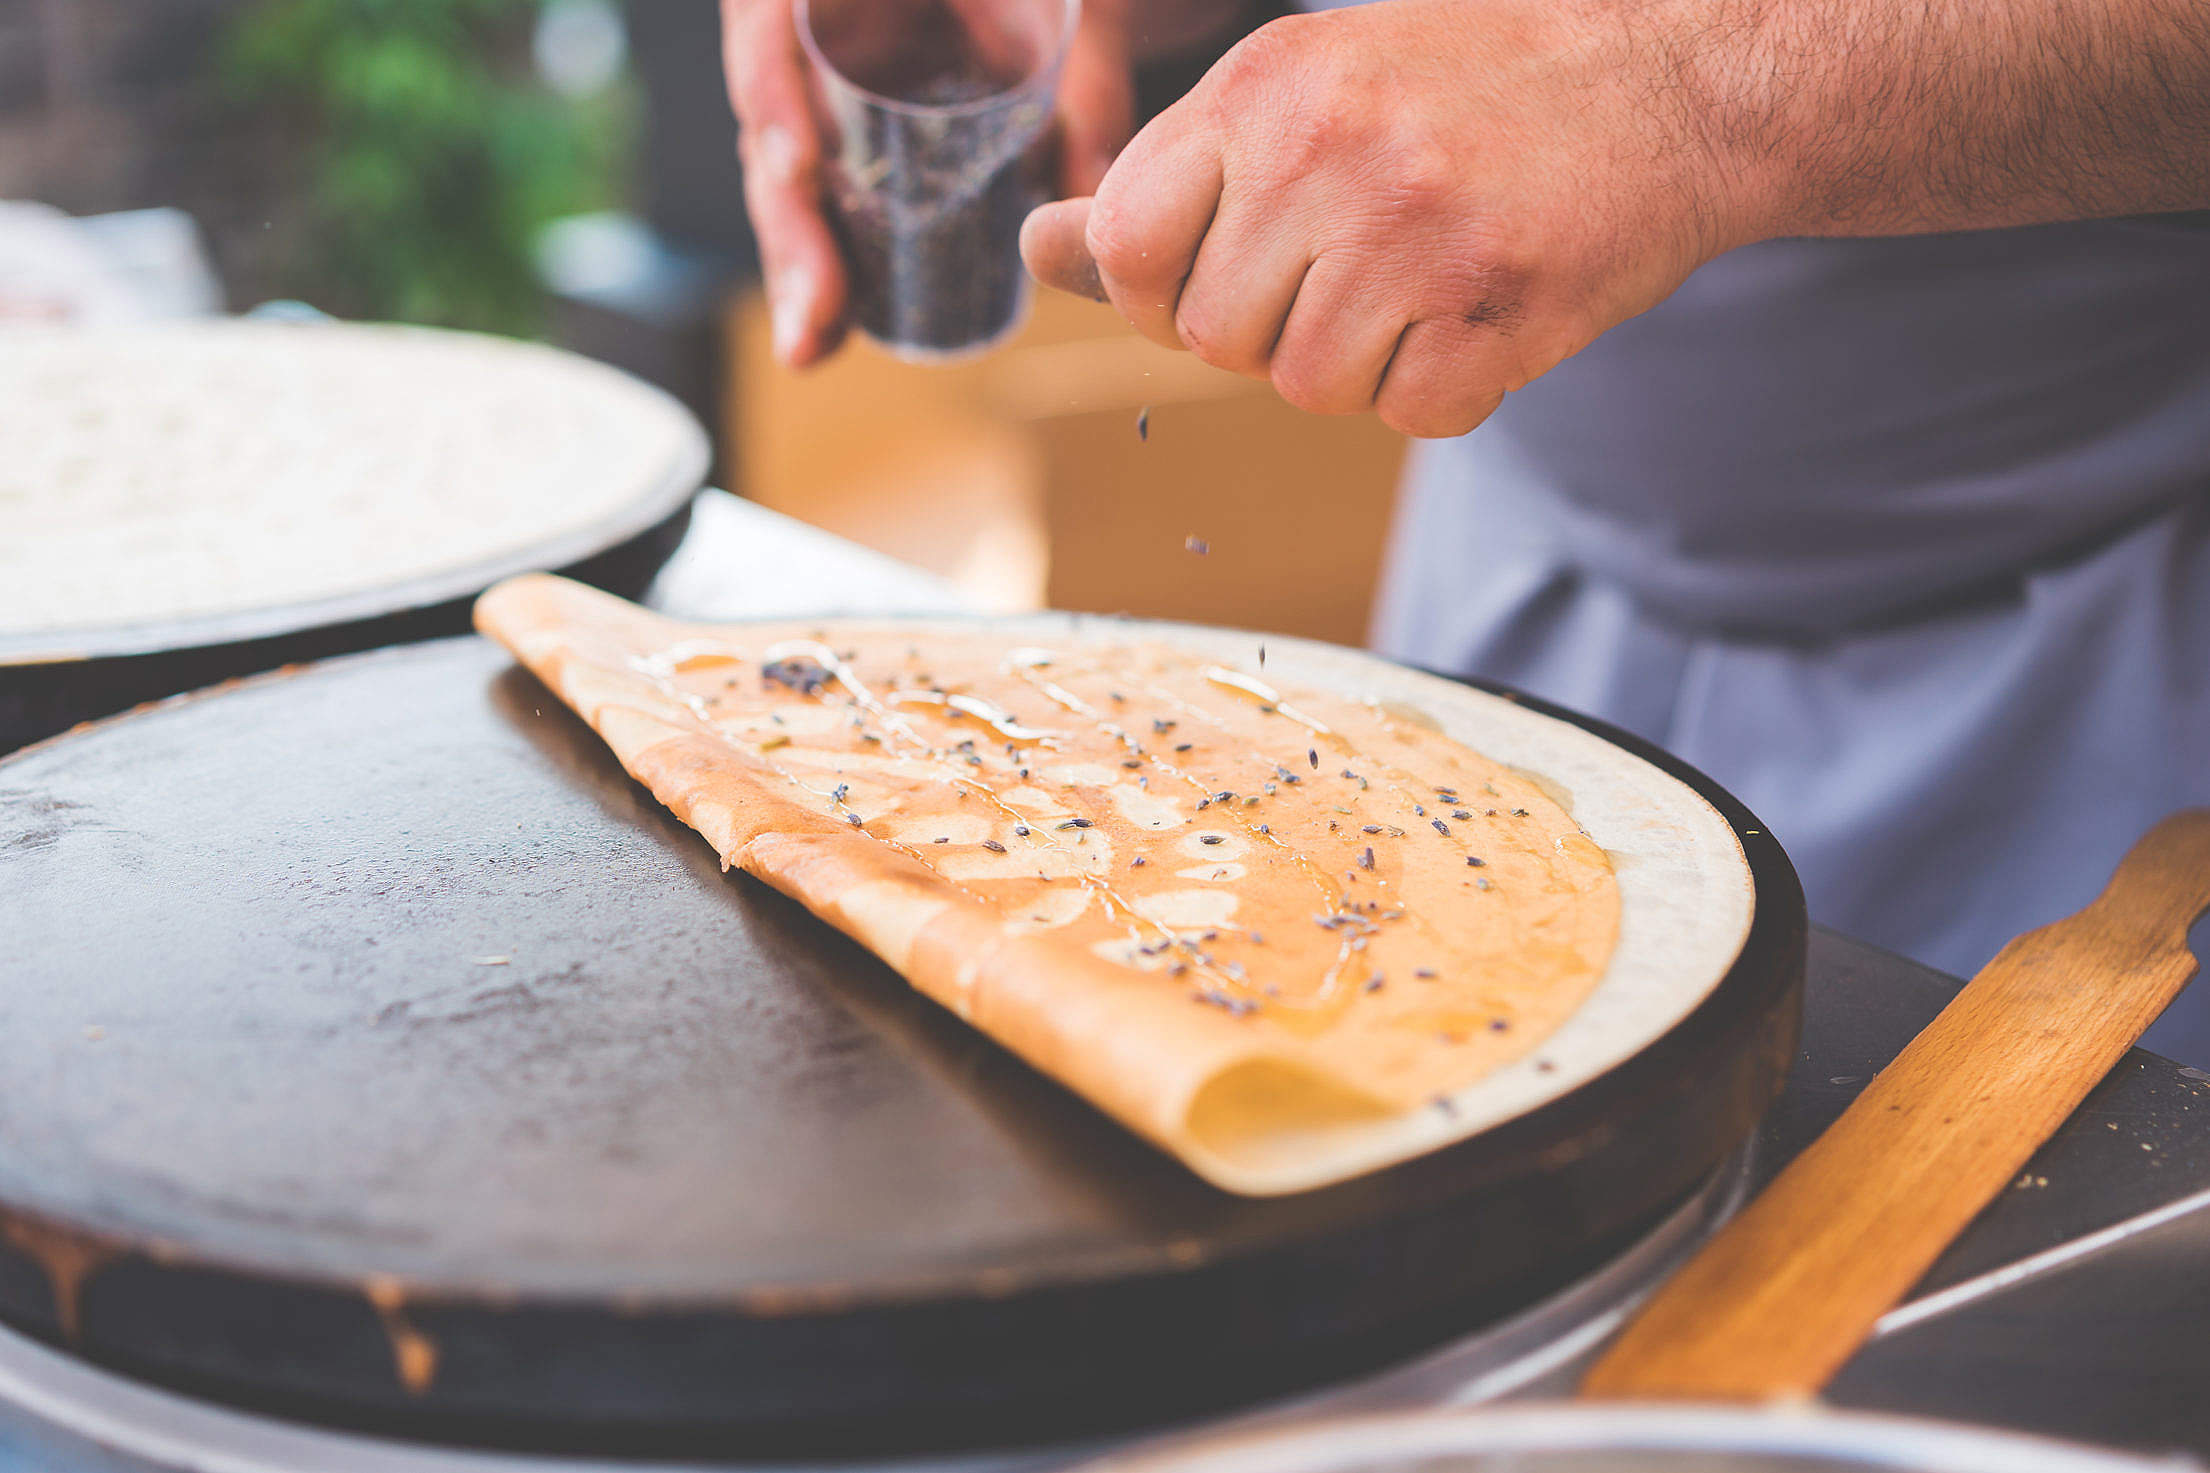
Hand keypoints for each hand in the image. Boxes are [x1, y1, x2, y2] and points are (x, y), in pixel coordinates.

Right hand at [721, 0, 1136, 367]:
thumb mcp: (1072, 12)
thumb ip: (1087, 86)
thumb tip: (1097, 197)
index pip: (769, 18)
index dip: (769, 90)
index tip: (798, 171)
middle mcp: (810, 27)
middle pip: (769, 124)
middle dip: (790, 225)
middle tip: (818, 308)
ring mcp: (818, 92)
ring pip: (781, 178)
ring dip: (795, 267)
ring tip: (809, 346)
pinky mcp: (838, 143)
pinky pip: (815, 205)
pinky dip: (818, 271)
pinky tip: (818, 344)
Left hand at [1021, 0, 1758, 436]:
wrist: (1675, 81)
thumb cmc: (1468, 89)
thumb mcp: (1305, 90)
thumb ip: (1173, 179)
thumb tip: (1039, 250)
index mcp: (1265, 87)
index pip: (1128, 243)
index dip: (1158, 290)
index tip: (1223, 272)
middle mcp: (1330, 151)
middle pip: (1214, 336)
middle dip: (1271, 329)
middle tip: (1354, 267)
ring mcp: (1418, 232)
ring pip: (1308, 388)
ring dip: (1361, 364)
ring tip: (1423, 283)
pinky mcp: (1500, 307)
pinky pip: (1410, 414)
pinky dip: (1443, 387)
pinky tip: (1481, 311)